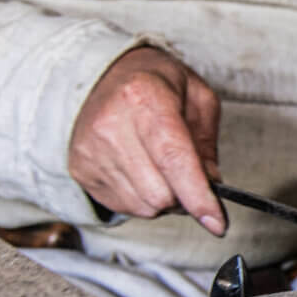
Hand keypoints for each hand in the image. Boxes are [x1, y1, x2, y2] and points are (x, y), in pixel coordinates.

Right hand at [68, 47, 223, 235]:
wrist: (100, 75)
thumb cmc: (154, 82)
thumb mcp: (197, 97)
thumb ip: (207, 143)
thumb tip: (212, 185)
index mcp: (144, 98)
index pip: (174, 158)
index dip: (198, 196)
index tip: (217, 222)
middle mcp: (110, 125)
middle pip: (159, 193)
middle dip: (185, 196)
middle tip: (190, 177)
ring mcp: (90, 150)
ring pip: (143, 206)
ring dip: (164, 200)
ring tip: (163, 169)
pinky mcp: (80, 169)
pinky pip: (122, 206)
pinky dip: (142, 199)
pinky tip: (142, 171)